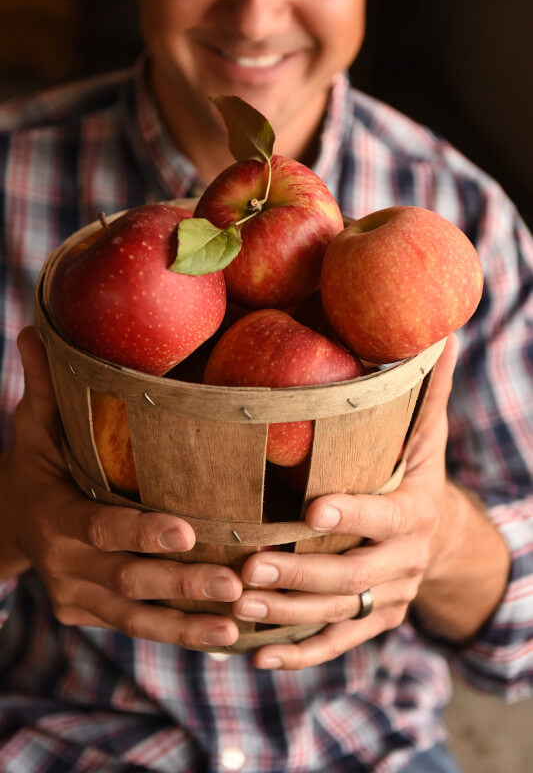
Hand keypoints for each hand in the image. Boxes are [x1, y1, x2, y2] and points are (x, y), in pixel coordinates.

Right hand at [3, 327, 241, 647]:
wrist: (9, 524)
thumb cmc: (38, 466)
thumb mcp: (35, 429)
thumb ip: (43, 388)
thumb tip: (37, 328)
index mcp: (53, 516)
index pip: (98, 527)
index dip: (139, 531)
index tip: (186, 529)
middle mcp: (64, 565)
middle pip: (127, 581)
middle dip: (181, 584)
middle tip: (236, 583)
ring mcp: (77, 598)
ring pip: (137, 618)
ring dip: (188, 623)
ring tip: (238, 623)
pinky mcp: (91, 618)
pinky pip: (140, 631)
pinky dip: (181, 636)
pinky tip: (226, 636)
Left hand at [232, 335, 459, 668]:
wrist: (439, 537)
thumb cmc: (416, 474)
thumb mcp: (424, 435)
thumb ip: (424, 393)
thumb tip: (438, 334)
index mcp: (414, 512)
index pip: (385, 516)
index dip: (353, 514)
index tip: (312, 508)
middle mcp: (403, 561)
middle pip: (353, 574)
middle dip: (301, 570)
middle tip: (251, 563)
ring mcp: (387, 598)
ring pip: (337, 612)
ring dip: (288, 611)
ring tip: (240, 602)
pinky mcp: (371, 622)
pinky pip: (336, 642)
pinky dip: (299, 652)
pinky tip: (258, 653)